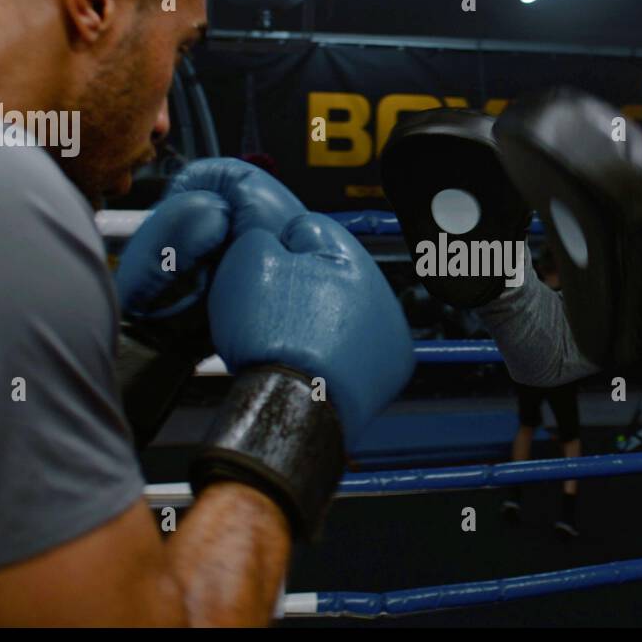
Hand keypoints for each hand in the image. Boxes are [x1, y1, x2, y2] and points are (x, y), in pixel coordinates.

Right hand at [193, 213, 414, 537]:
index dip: (275, 247)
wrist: (292, 412)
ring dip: (321, 318)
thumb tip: (271, 234)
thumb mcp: (249, 263)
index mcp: (352, 259)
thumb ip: (263, 234)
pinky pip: (356, 350)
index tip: (262, 271)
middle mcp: (383, 294)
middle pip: (331, 272)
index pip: (307, 229)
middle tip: (273, 311)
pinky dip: (337, 353)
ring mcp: (391, 336)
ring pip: (344, 311)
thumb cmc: (273, 340)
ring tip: (292, 340)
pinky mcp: (389, 373)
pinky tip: (314, 361)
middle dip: (302, 282)